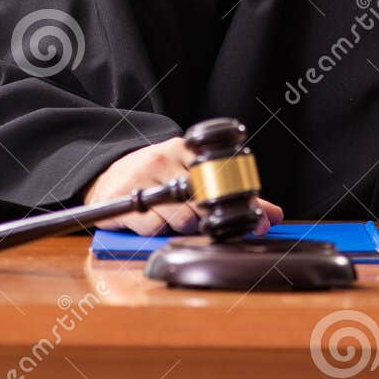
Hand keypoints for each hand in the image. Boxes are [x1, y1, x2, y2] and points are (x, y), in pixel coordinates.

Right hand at [83, 137, 283, 236]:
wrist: (106, 177)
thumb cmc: (155, 178)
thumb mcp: (189, 174)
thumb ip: (231, 195)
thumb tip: (272, 215)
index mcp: (183, 148)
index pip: (219, 170)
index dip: (233, 197)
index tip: (243, 212)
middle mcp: (163, 158)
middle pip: (203, 200)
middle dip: (208, 218)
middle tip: (203, 219)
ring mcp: (142, 178)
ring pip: (182, 218)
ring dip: (183, 226)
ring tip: (173, 217)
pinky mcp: (126, 200)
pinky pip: (155, 228)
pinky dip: (159, 231)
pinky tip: (153, 221)